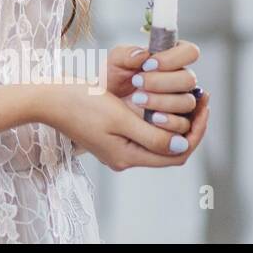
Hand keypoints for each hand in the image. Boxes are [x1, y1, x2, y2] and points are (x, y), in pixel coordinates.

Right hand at [40, 78, 210, 171]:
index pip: (176, 154)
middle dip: (189, 124)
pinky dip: (158, 117)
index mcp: (127, 156)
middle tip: (200, 97)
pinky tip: (162, 100)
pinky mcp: (112, 136)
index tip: (205, 106)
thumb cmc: (79, 103)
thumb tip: (182, 144)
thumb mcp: (118, 118)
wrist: (48, 99)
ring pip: (159, 139)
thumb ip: (151, 135)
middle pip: (170, 149)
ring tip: (185, 95)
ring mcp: (118, 148)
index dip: (195, 132)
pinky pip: (145, 132)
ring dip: (175, 119)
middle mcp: (125, 157)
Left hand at [106, 39, 201, 135]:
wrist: (104, 105)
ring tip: (138, 100)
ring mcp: (182, 102)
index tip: (147, 65)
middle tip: (137, 83)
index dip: (172, 58)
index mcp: (172, 58)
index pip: (190, 52)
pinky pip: (186, 124)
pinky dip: (171, 122)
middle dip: (161, 82)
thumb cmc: (113, 79)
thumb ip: (126, 54)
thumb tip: (143, 53)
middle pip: (189, 79)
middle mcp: (181, 80)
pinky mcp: (178, 122)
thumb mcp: (114, 63)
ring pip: (187, 102)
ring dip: (162, 101)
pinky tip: (154, 118)